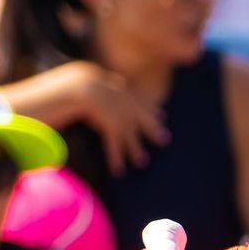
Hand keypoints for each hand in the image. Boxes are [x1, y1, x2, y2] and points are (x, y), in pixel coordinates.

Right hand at [40, 60, 165, 175]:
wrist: (84, 84)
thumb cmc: (83, 81)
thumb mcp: (95, 78)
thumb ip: (101, 83)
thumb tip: (94, 78)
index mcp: (124, 93)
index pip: (143, 103)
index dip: (153, 111)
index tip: (163, 117)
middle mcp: (128, 107)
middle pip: (145, 122)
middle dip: (155, 131)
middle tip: (166, 140)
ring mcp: (122, 119)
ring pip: (132, 138)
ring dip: (136, 150)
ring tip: (142, 162)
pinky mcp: (113, 128)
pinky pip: (116, 146)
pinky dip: (116, 159)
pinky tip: (118, 171)